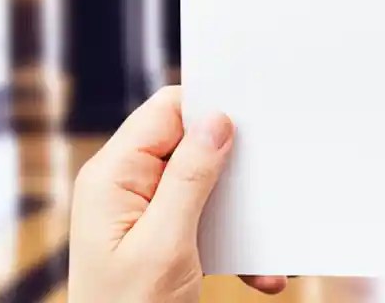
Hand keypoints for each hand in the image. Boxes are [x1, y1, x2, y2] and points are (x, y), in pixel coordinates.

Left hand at [68, 86, 288, 300]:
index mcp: (112, 176)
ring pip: (205, 186)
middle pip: (189, 144)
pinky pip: (206, 223)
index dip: (208, 107)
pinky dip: (235, 246)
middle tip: (272, 178)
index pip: (165, 111)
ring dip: (240, 214)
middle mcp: (124, 186)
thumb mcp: (165, 244)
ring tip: (269, 243)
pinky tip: (259, 275)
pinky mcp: (161, 238)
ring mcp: (142, 212)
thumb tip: (217, 120)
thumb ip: (191, 177)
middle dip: (234, 167)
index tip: (255, 115)